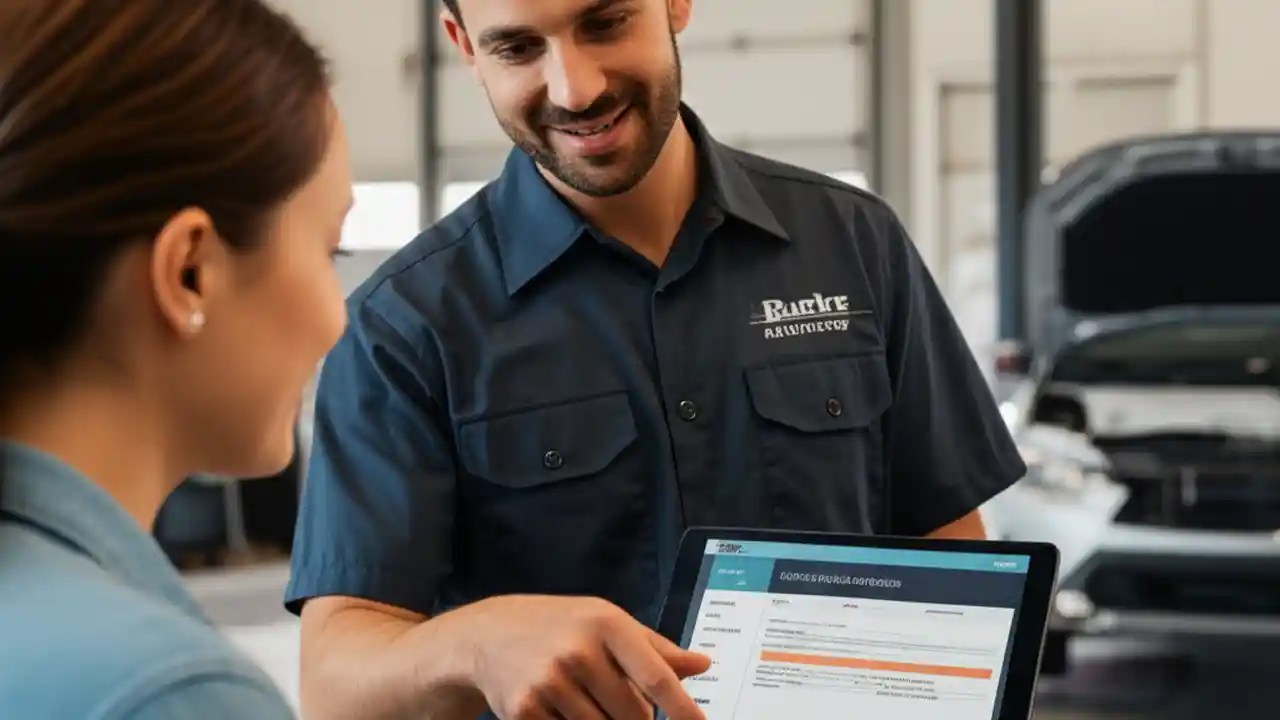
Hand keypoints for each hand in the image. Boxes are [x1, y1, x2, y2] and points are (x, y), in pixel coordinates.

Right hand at [463, 595, 709, 719]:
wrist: (488, 634)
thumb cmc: (561, 626)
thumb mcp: (607, 623)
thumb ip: (655, 649)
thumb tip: (702, 664)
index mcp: (608, 624)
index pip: (656, 677)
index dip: (683, 709)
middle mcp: (579, 651)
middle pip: (634, 716)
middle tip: (615, 700)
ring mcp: (550, 683)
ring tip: (586, 699)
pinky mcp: (525, 711)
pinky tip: (560, 706)